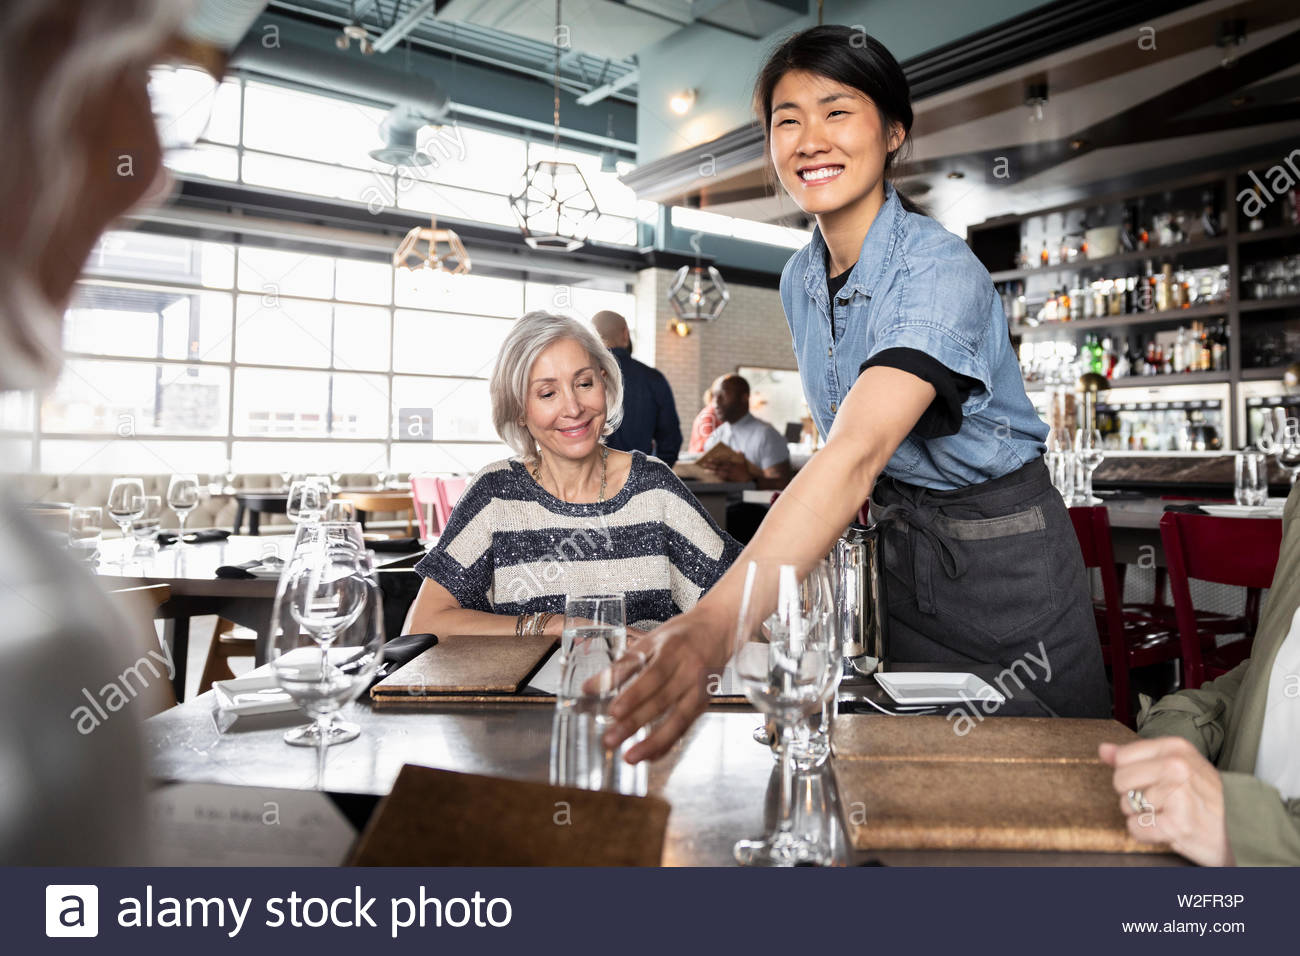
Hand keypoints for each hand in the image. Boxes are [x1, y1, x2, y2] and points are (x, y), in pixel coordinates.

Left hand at [597, 605, 729, 762]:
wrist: (719, 629)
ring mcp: (700, 689)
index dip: (634, 695)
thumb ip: (621, 666)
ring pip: (678, 720)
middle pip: (662, 701)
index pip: (653, 675)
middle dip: (635, 723)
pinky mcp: (704, 703)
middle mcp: (690, 671)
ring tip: (630, 757)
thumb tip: (588, 688)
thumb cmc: (680, 635)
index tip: (613, 712)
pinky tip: (650, 756)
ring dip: (653, 742)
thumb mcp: (650, 641)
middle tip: (610, 740)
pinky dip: (668, 743)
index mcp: (674, 651)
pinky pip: (685, 727)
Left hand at [704, 458, 751, 481]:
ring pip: (717, 472)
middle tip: (703, 464)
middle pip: (717, 466)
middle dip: (710, 465)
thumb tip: (739, 451)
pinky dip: (716, 477)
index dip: (714, 460)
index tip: (708, 459)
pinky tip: (711, 476)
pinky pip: (721, 478)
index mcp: (731, 464)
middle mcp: (729, 469)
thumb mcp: (744, 462)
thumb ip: (741, 455)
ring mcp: (728, 475)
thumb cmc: (745, 470)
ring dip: (711, 471)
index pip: (721, 461)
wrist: (748, 479)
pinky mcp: (728, 480)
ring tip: (705, 471)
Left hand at [1099, 737, 1233, 865]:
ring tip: (1170, 814)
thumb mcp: (1179, 765)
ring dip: (1144, 816)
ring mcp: (1178, 795)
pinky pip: (1136, 828)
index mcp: (1175, 748)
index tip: (1153, 781)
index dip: (1131, 774)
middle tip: (1162, 802)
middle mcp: (1176, 767)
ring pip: (1127, 806)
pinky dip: (1147, 834)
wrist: (1244, 829)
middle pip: (1120, 780)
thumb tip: (1103, 749)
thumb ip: (1138, 756)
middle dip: (1134, 796)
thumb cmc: (1209, 798)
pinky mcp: (1177, 824)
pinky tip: (1168, 829)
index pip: (1122, 756)